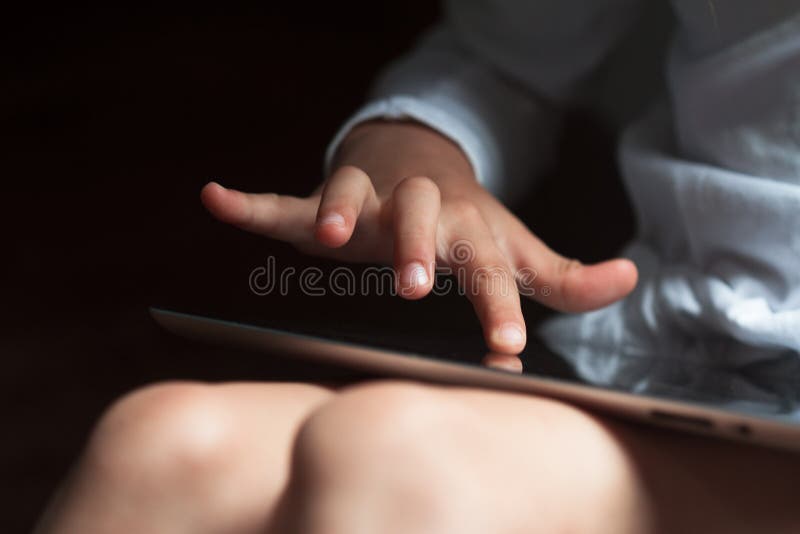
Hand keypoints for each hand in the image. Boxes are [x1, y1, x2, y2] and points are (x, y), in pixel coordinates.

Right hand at [201, 120, 636, 353]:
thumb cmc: (471, 222)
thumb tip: (628, 278)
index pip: (486, 266)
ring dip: (337, 210)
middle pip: (419, 217)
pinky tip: (216, 199)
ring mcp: (369, 199)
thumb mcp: (517, 247)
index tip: (503, 346)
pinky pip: (284, 201)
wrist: (424, 162)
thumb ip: (566, 276)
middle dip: (415, 247)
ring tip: (328, 233)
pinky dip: (249, 203)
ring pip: (351, 196)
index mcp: (467, 227)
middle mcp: (418, 208)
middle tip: (412, 285)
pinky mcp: (325, 200)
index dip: (496, 304)